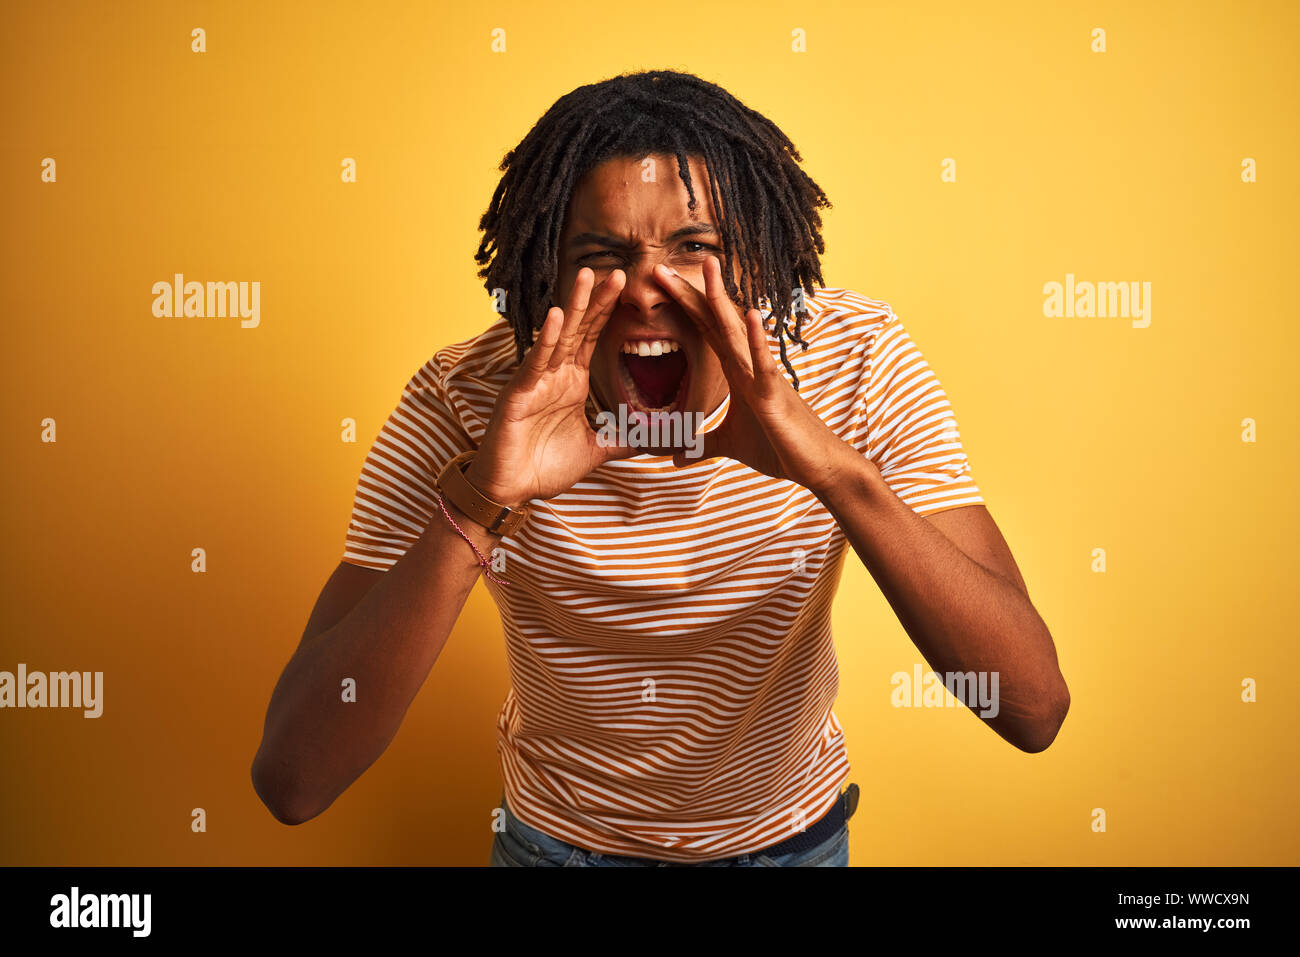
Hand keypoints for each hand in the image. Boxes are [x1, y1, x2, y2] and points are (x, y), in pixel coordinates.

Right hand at [465, 267, 638, 506]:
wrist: (510, 490)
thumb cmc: (543, 467)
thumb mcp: (594, 451)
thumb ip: (621, 441)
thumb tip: (653, 439)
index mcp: (571, 382)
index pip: (592, 338)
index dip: (608, 312)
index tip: (627, 286)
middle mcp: (554, 375)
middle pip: (579, 329)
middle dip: (597, 300)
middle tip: (619, 271)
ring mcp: (535, 381)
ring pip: (557, 337)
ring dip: (573, 306)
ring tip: (586, 276)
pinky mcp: (519, 394)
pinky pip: (535, 363)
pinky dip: (545, 340)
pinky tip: (556, 317)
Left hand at [652, 257, 858, 495]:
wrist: (816, 464)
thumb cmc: (779, 447)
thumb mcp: (730, 445)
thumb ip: (702, 445)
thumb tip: (677, 457)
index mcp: (737, 371)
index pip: (705, 330)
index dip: (683, 306)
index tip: (659, 282)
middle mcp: (748, 364)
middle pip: (714, 321)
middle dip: (689, 294)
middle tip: (660, 266)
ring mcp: (762, 376)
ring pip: (736, 332)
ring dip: (721, 299)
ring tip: (708, 266)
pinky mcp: (774, 395)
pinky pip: (764, 363)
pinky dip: (756, 340)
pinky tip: (750, 314)